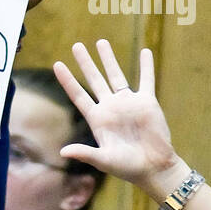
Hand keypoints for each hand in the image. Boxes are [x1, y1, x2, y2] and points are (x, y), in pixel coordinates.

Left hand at [52, 40, 183, 193]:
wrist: (153, 167)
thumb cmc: (127, 167)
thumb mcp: (104, 160)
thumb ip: (85, 153)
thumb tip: (63, 152)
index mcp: (97, 119)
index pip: (78, 95)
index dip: (68, 80)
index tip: (57, 64)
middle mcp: (110, 107)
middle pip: (94, 79)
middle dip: (85, 62)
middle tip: (76, 45)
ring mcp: (128, 103)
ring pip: (116, 75)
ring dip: (109, 58)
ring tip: (101, 41)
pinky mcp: (147, 102)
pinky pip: (146, 79)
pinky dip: (146, 66)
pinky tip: (145, 51)